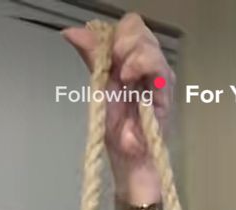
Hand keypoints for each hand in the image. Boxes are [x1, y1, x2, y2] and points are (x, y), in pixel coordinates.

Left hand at [61, 13, 173, 188]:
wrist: (129, 156)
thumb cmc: (117, 128)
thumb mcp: (99, 86)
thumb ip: (91, 56)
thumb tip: (70, 32)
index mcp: (130, 58)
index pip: (127, 26)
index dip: (113, 34)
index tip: (105, 56)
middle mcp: (146, 62)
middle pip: (136, 26)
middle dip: (120, 41)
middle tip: (114, 66)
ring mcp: (158, 72)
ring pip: (145, 40)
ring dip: (129, 54)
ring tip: (122, 77)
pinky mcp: (166, 86)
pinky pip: (156, 62)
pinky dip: (140, 64)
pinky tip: (128, 77)